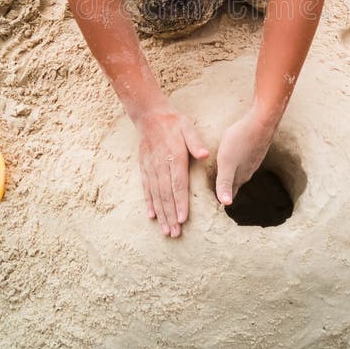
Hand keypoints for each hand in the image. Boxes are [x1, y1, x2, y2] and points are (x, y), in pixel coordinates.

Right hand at [136, 105, 208, 237]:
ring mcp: (151, 168)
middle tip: (175, 233)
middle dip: (170, 215)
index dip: (180, 203)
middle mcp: (161, 166)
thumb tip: (204, 155)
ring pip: (156, 195)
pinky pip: (146, 188)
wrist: (149, 115)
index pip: (178, 184)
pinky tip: (151, 216)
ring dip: (161, 214)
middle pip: (166, 195)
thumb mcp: (187, 127)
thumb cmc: (173, 122)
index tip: (182, 219)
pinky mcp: (144, 168)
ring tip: (165, 230)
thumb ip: (195, 142)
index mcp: (174, 157)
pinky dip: (148, 203)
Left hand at [215, 108, 276, 205]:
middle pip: (235, 183)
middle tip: (217, 195)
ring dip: (233, 176)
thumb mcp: (227, 162)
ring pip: (241, 172)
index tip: (213, 206)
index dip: (221, 199)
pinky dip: (238, 163)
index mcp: (240, 176)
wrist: (261, 121)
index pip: (229, 193)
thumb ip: (225, 182)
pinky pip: (245, 160)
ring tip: (225, 180)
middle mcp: (248, 170)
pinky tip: (235, 159)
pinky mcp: (255, 149)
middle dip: (226, 190)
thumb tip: (226, 204)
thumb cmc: (240, 140)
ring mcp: (253, 159)